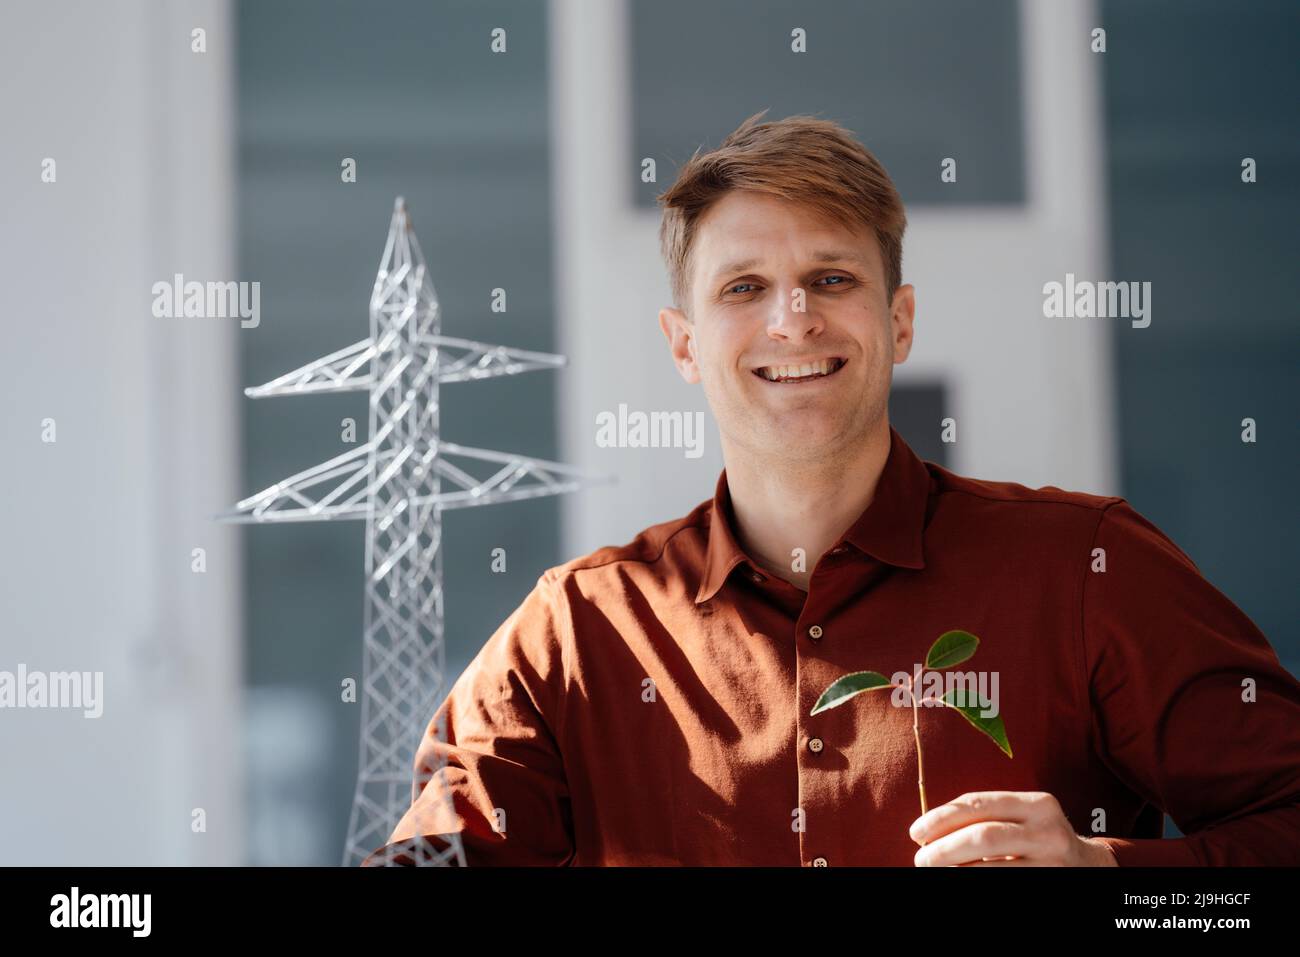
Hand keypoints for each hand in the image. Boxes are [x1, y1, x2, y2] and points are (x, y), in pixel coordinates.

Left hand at [909, 790, 1117, 865]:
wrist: (1089, 868)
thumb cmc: (1038, 838)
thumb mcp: (1021, 818)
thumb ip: (984, 816)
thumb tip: (928, 830)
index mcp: (1037, 804)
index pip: (978, 804)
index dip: (941, 818)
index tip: (916, 832)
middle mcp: (1048, 831)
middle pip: (982, 836)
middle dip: (944, 847)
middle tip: (921, 858)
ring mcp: (1052, 863)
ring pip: (990, 868)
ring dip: (954, 870)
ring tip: (934, 869)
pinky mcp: (1050, 886)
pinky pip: (1001, 884)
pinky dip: (973, 881)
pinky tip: (958, 880)